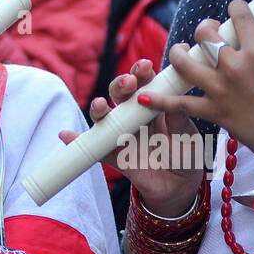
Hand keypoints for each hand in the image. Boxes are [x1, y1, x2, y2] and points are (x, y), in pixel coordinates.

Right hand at [61, 58, 201, 215]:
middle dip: (121, 85)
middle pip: (120, 94)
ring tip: (100, 105)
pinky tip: (67, 136)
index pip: (144, 83)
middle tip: (129, 83)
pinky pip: (92, 147)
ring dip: (98, 107)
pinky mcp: (112, 154)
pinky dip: (76, 141)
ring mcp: (120, 133)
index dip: (141, 73)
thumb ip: (179, 120)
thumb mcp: (187, 136)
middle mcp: (133, 115)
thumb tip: (170, 105)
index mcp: (153, 104)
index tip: (145, 66)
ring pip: (104, 116)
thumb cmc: (184, 154)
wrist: (179, 186)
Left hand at [142, 1, 253, 184]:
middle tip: (207, 36)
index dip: (235, 9)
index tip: (234, 14)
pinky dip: (159, 101)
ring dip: (178, 53)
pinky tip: (144, 98)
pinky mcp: (213, 111)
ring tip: (180, 52)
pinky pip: (179, 104)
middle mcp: (235, 66)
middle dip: (204, 30)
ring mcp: (221, 89)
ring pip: (184, 61)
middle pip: (204, 34)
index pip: (238, 14)